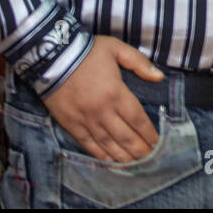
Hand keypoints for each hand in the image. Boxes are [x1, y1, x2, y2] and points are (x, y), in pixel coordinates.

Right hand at [42, 35, 164, 162]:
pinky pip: (87, 143)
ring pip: (108, 144)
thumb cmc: (87, 52)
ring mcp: (86, 119)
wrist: (52, 57)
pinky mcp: (71, 124)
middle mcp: (103, 110)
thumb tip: (159, 77)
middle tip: (151, 159)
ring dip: (123, 156)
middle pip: (125, 136)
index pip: (138, 119)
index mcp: (116, 93)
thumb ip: (139, 62)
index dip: (149, 133)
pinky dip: (99, 154)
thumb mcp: (117, 48)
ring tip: (135, 164)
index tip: (158, 142)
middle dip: (140, 149)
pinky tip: (110, 161)